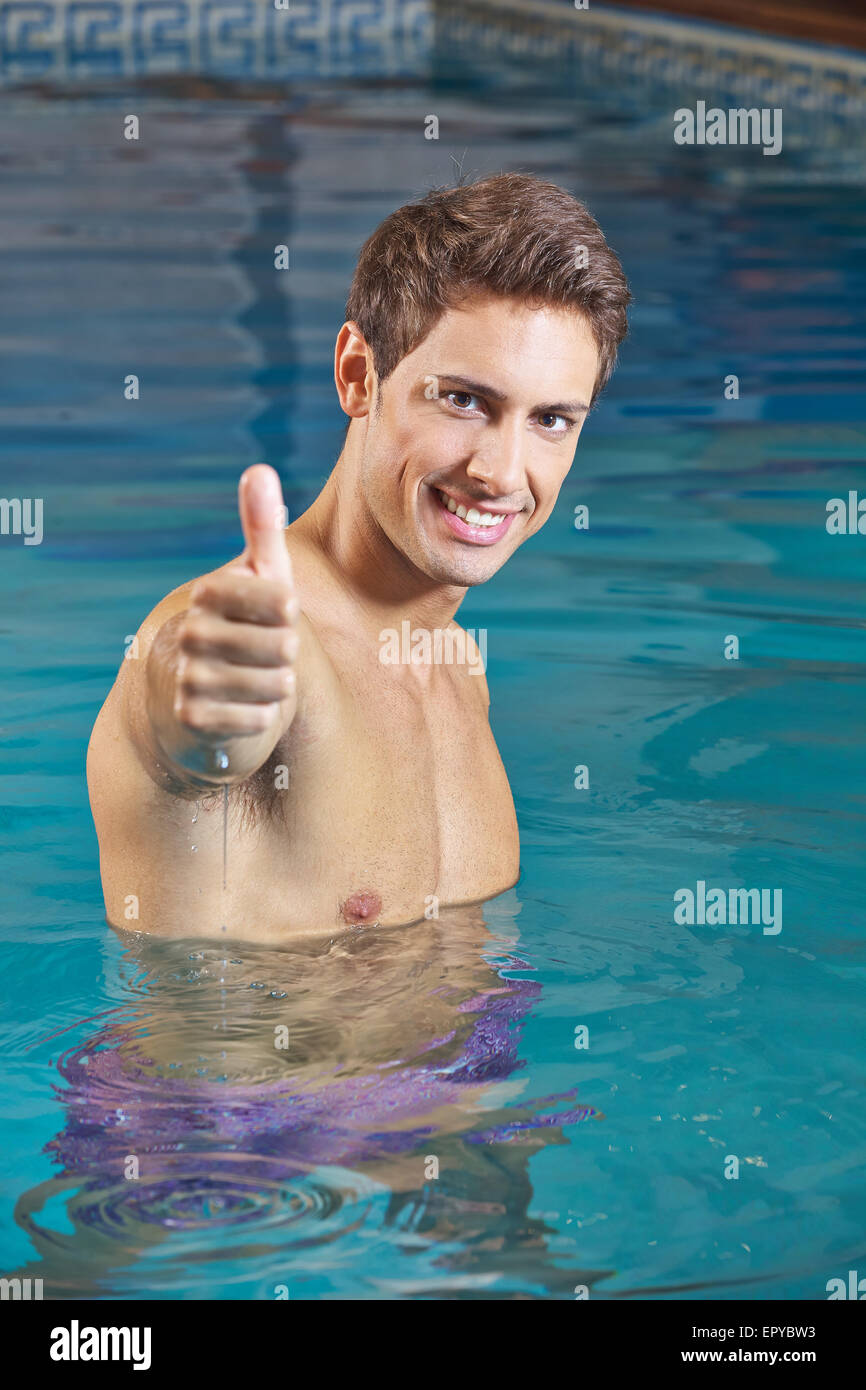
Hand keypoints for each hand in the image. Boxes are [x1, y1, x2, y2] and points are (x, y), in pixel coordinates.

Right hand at [173, 465, 297, 742]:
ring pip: (269, 685)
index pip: (279, 599)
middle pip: (281, 646)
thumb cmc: (243, 625)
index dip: (292, 613)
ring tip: (267, 680)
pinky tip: (251, 708)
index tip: (284, 614)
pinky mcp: (190, 717)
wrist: (200, 692)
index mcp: (211, 592)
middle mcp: (191, 630)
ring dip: (279, 687)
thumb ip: (261, 528)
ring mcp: (187, 675)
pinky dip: (262, 717)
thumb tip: (258, 469)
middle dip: (288, 655)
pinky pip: (252, 720)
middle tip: (273, 654)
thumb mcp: (258, 577)